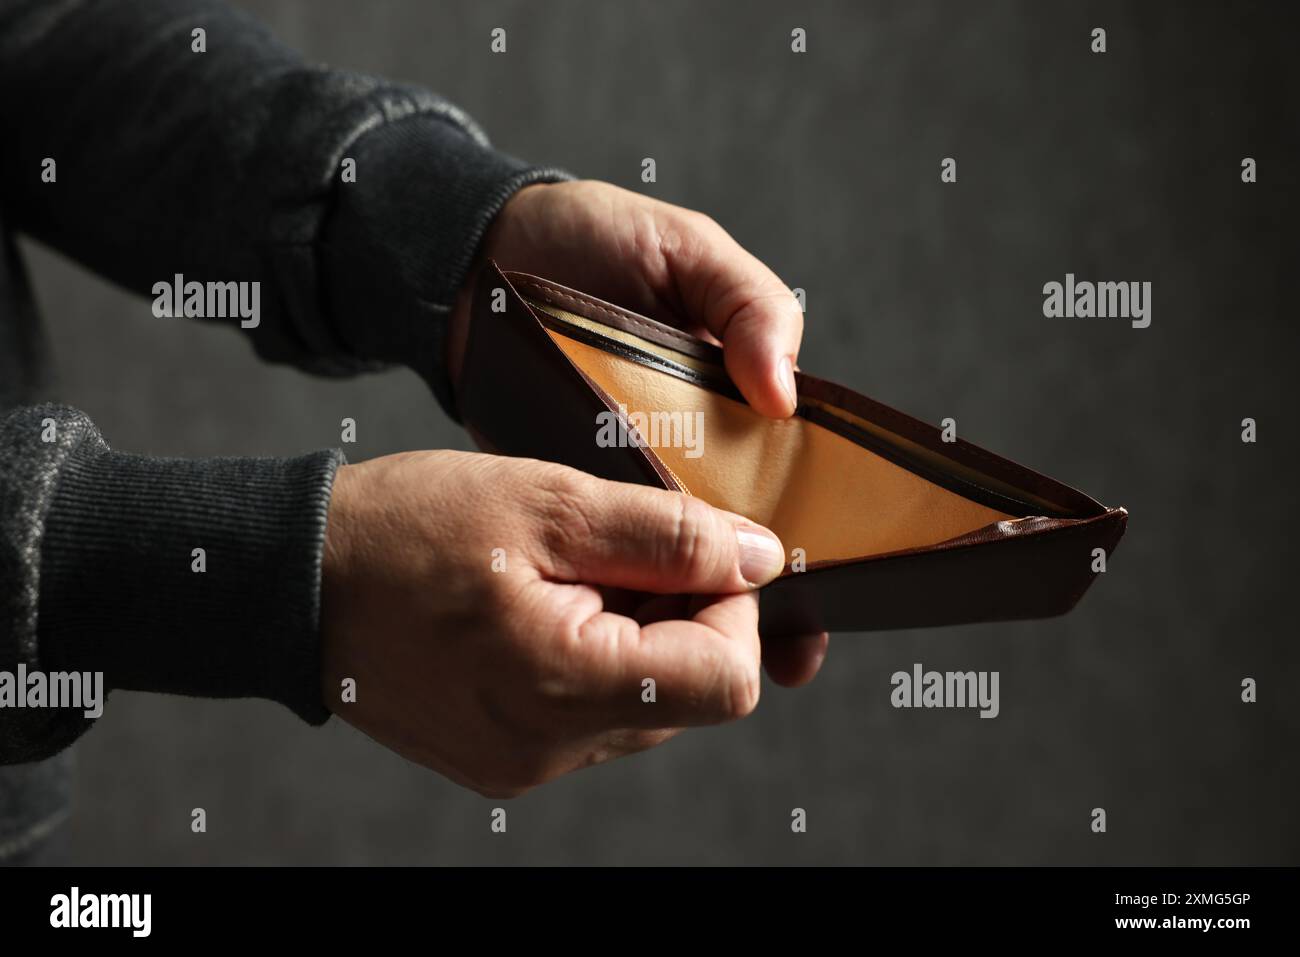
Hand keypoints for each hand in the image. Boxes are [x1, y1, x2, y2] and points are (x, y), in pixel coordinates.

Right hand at [320, 450, 787, 796]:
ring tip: (567, 573)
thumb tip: (757, 558)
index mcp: (564, 687)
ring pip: (647, 704)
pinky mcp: (506, 759)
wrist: (295, 579)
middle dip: (680, 612)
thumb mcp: (546, 502)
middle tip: (614, 548)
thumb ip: (666, 534)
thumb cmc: (406, 529)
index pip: (729, 680)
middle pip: (692, 693)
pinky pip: (594, 715)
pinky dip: (596, 658)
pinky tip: (544, 605)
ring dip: (637, 633)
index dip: (731, 607)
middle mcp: (551, 749)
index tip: (686, 550)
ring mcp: (526, 763)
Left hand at [447, 180, 828, 681]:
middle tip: (785, 651)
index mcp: (738, 394)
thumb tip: (784, 397)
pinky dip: (621, 576)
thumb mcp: (687, 249)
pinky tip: (637, 620)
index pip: (798, 474)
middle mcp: (693, 442)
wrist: (480, 256)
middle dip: (765, 589)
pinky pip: (605, 538)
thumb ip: (748, 305)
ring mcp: (631, 468)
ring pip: (675, 546)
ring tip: (717, 650)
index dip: (822, 533)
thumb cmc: (595, 239)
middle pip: (741, 527)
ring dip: (697, 596)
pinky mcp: (573, 484)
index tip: (833, 592)